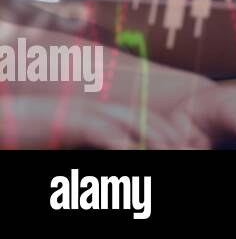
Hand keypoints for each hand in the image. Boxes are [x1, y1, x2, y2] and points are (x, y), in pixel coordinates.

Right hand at [4, 96, 206, 149]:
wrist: (8, 120)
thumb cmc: (43, 133)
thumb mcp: (79, 137)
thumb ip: (104, 141)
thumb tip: (125, 149)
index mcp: (108, 114)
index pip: (149, 121)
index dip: (170, 132)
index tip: (187, 145)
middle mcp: (104, 110)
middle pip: (149, 120)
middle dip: (171, 136)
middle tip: (190, 149)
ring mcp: (90, 114)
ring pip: (132, 124)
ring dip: (155, 139)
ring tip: (173, 150)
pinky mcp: (73, 123)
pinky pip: (102, 133)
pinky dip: (118, 142)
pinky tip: (131, 152)